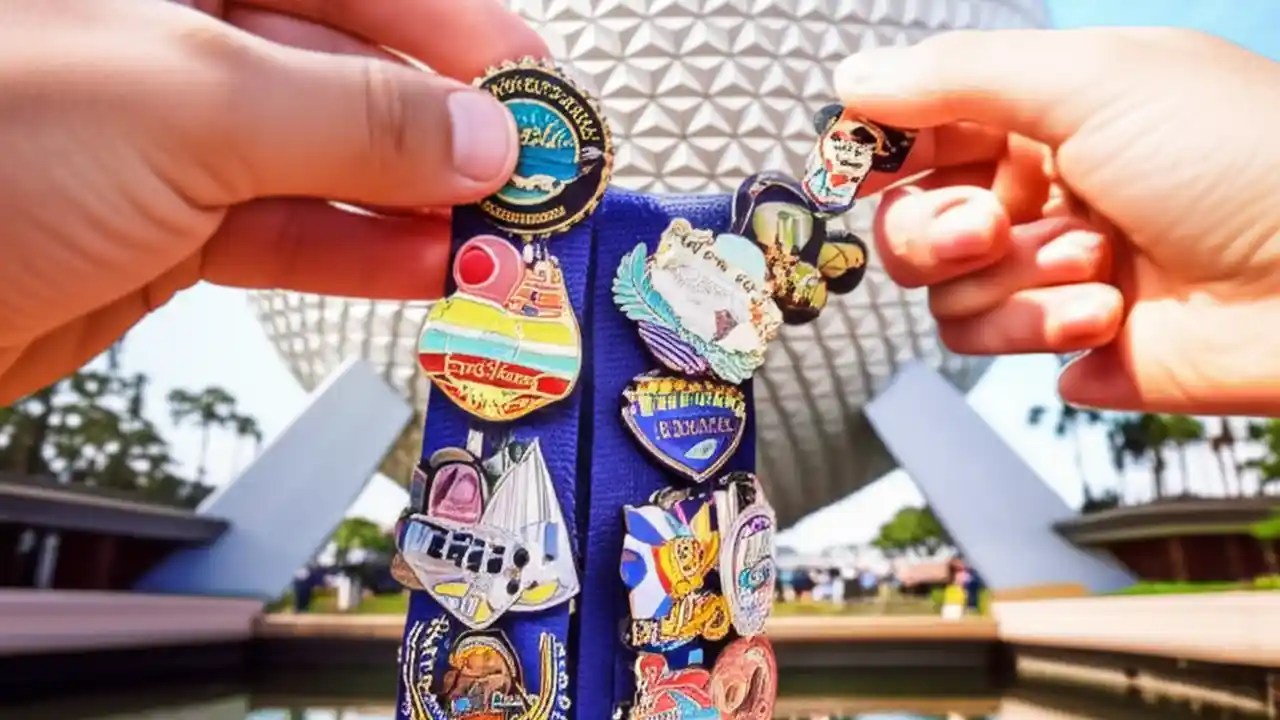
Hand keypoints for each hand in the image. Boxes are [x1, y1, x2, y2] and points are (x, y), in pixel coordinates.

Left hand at [0, 0, 545, 402]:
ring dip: (420, 198)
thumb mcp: (183, 99)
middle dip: (449, 119)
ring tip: (498, 230)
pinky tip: (425, 266)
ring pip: (328, 155)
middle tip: (537, 172)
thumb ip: (351, 112)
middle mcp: (169, 33)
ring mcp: (167, 132)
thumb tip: (481, 131)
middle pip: (347, 59)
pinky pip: (288, 226)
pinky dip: (361, 251)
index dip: (451, 21)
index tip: (537, 81)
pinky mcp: (162, 224)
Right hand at [835, 28, 1279, 414]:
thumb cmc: (1237, 154)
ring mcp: (1050, 269)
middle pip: (910, 223)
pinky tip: (1110, 312)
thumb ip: (956, 77)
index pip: (921, 130)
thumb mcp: (1093, 80)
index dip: (880, 149)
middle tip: (993, 225)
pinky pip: (994, 343)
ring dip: (1011, 279)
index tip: (860, 164)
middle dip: (939, 232)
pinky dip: (1042, 325)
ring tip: (1097, 262)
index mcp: (1042, 114)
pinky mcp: (1072, 340)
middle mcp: (1036, 190)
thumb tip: (850, 78)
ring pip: (944, 292)